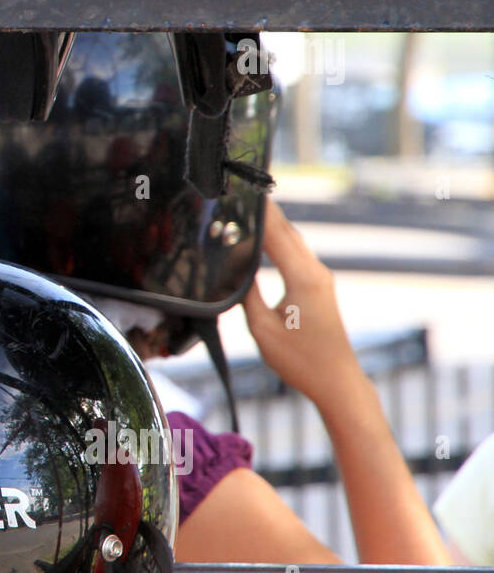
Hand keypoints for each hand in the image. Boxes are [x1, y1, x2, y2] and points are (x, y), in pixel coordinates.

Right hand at [241, 201, 365, 409]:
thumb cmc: (301, 360)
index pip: (276, 233)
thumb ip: (247, 293)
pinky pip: (297, 254)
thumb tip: (236, 270)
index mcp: (303, 277)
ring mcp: (321, 278)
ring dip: (273, 226)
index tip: (241, 192)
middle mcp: (316, 272)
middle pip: (287, 231)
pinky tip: (266, 240)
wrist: (336, 380)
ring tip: (249, 211)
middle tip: (241, 193)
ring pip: (294, 241)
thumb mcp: (261, 328)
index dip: (257, 212)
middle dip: (265, 212)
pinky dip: (280, 242)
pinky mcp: (319, 287)